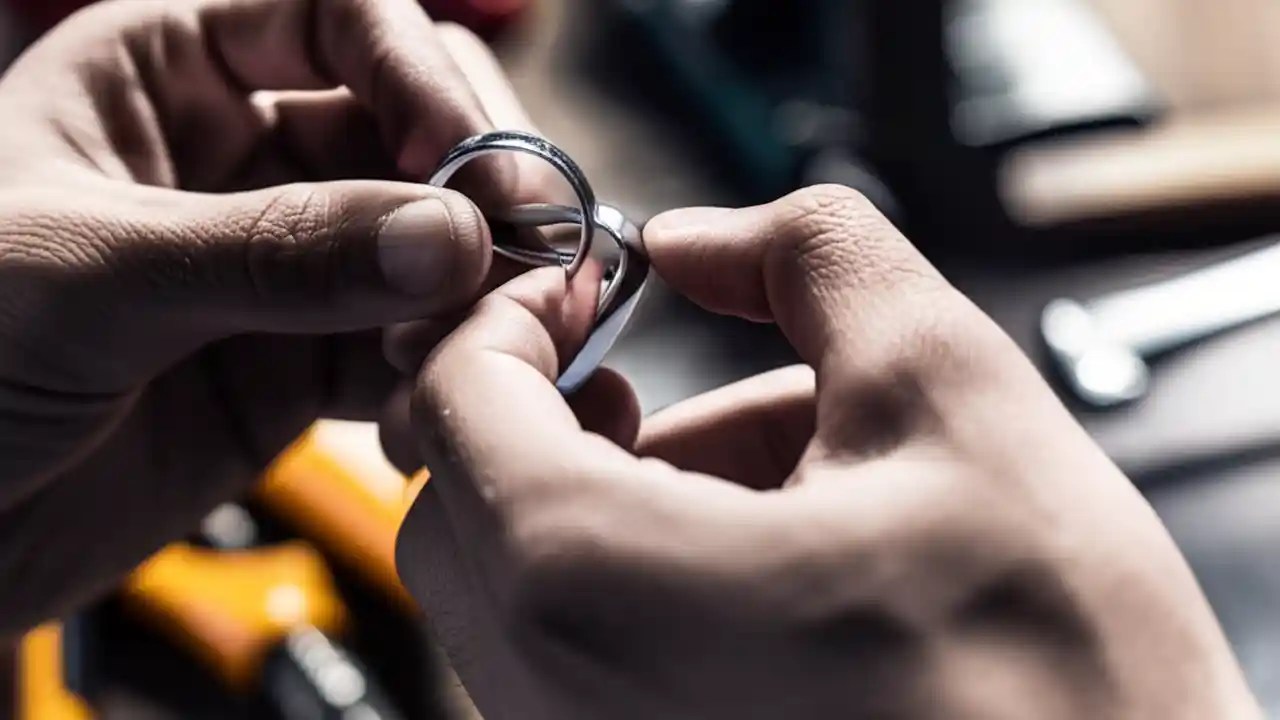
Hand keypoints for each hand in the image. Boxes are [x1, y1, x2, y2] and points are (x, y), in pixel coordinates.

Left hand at [0, 0, 542, 636]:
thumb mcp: (84, 274)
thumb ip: (272, 250)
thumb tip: (453, 237)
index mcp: (162, 72)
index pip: (334, 17)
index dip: (415, 71)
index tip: (469, 157)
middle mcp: (235, 158)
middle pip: (405, 129)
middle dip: (471, 181)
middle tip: (521, 245)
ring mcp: (277, 270)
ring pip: (423, 247)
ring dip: (475, 285)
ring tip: (497, 333)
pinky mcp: (296, 371)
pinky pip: (403, 351)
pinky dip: (442, 367)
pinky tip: (448, 390)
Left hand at [394, 186, 1260, 718]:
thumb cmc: (1060, 670)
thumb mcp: (950, 393)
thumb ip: (810, 260)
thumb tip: (709, 240)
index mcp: (596, 585)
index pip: (454, 402)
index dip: (512, 315)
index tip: (581, 291)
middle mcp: (561, 698)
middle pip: (471, 501)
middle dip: (560, 414)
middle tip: (657, 377)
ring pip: (533, 581)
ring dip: (627, 494)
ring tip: (788, 478)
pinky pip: (583, 656)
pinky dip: (650, 577)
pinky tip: (790, 562)